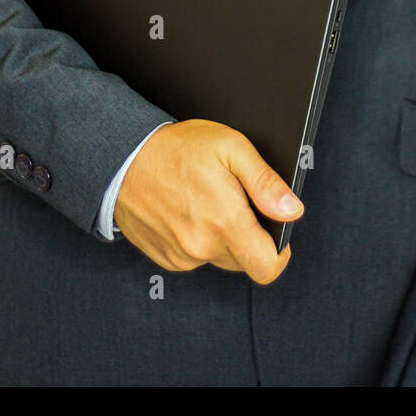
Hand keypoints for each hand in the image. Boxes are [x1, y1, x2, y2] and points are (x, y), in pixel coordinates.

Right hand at [115, 118, 302, 284]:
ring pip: (219, 258)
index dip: (279, 253)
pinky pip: (195, 257)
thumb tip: (292, 210)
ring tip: (207, 201)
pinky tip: (189, 210)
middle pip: (246, 262)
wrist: (122, 158)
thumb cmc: (176, 149)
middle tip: (236, 204)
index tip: (276, 232)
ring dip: (222, 237)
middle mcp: (202, 247)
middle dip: (250, 238)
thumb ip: (266, 182)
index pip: (268, 267)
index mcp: (225, 222)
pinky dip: (198, 239)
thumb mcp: (231, 148)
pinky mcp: (165, 257)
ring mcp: (181, 256)